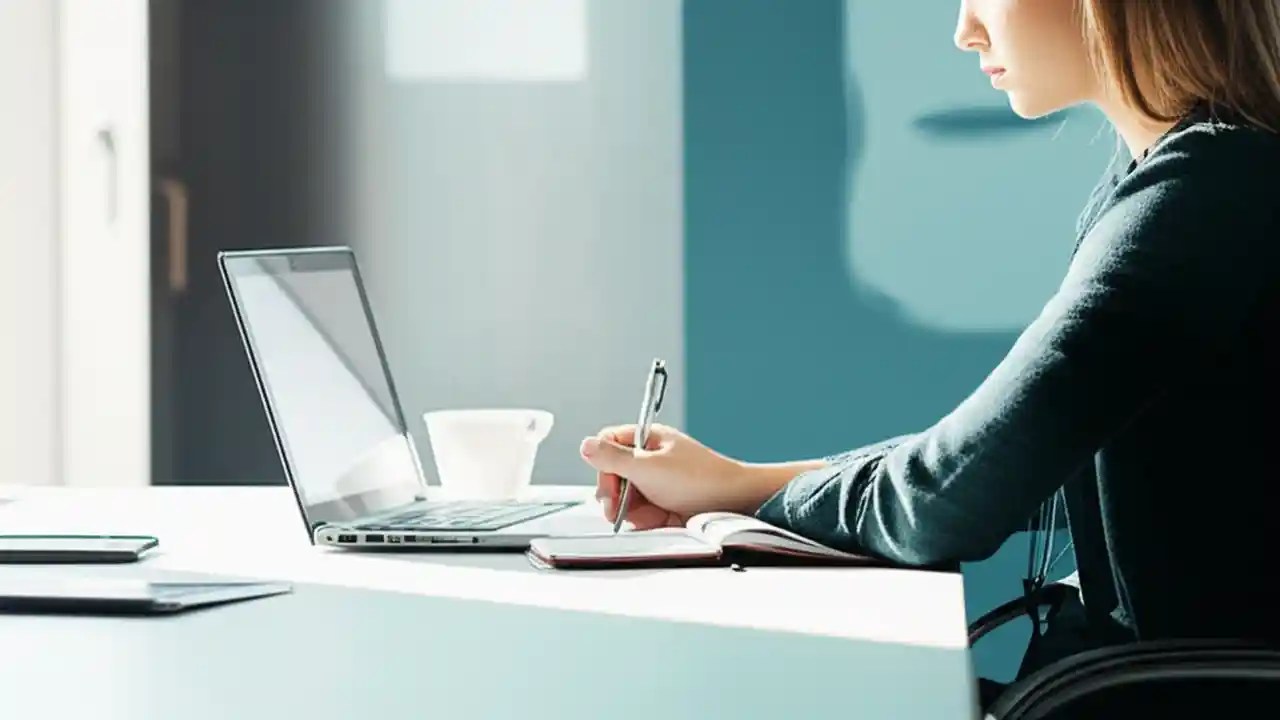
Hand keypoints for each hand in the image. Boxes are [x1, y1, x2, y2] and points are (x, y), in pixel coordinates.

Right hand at [579, 424, 767, 529]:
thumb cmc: (698, 479)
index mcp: (648, 440)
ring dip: (628, 510)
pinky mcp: (666, 505)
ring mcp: (659, 483)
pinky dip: (643, 521)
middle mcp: (652, 459)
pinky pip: (641, 514)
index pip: (609, 443)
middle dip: (613, 493)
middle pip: (614, 474)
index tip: (609, 483)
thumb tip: (585, 445)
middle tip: (616, 509)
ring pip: (625, 497)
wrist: (734, 504)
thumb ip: (613, 458)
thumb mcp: (648, 467)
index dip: (603, 463)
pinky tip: (655, 522)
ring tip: (643, 517)